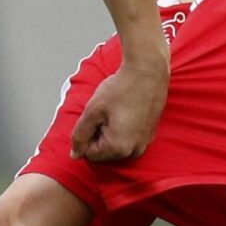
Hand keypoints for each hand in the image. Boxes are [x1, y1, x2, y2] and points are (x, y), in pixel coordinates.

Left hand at [70, 41, 165, 162]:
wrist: (148, 71)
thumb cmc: (122, 88)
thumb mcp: (92, 111)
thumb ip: (80, 135)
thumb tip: (75, 154)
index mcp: (119, 148)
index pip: (90, 154)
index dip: (87, 134)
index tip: (96, 117)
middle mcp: (135, 151)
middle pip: (105, 152)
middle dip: (100, 134)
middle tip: (107, 113)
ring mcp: (145, 143)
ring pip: (117, 145)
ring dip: (111, 131)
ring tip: (117, 111)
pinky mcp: (150, 134)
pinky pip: (129, 139)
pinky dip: (124, 128)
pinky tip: (127, 110)